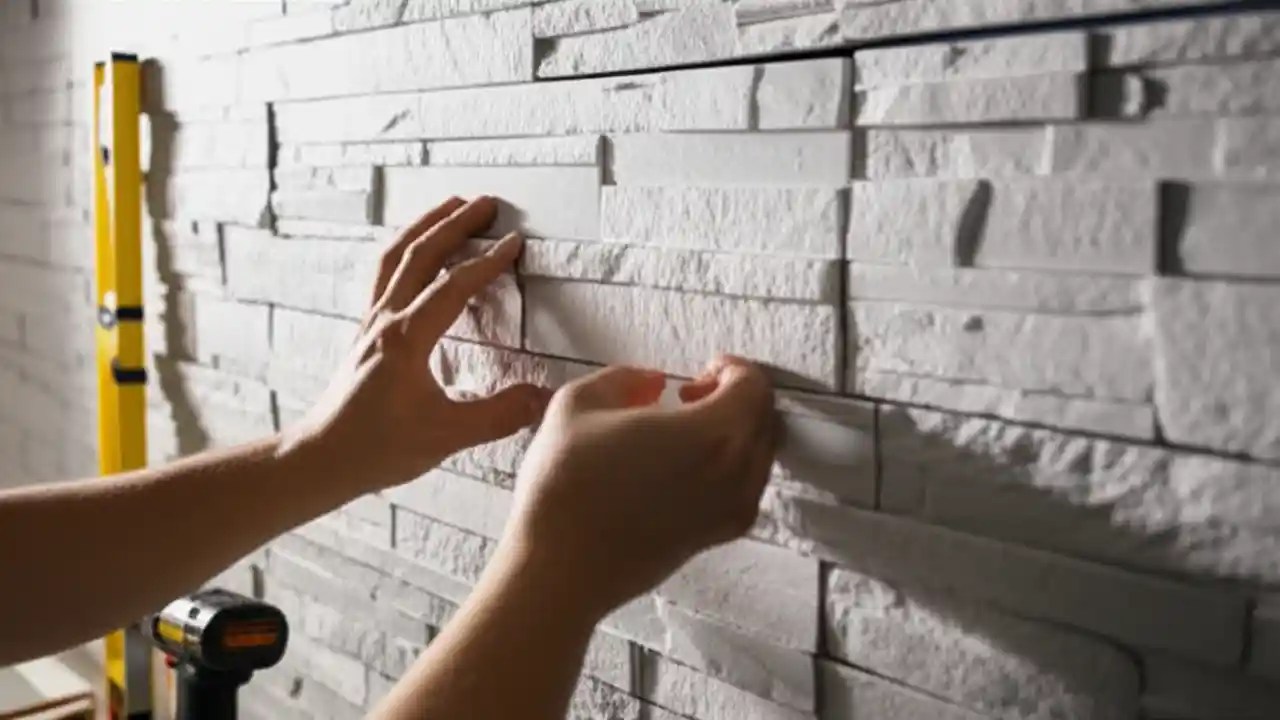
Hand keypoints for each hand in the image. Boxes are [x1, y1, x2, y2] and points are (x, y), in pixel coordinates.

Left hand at [282, 196, 550, 491]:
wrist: (323, 458)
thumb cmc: (377, 448)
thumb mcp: (446, 436)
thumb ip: (498, 415)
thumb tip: (542, 397)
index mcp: (406, 339)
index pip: (452, 286)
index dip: (486, 262)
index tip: (514, 244)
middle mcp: (385, 321)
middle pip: (419, 254)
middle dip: (455, 223)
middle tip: (486, 202)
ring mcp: (371, 323)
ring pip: (395, 257)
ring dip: (425, 226)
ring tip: (451, 207)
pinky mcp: (366, 333)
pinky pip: (384, 275)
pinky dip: (405, 251)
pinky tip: (417, 252)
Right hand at [501, 356, 777, 617]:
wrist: (559, 567)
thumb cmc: (565, 483)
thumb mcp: (580, 403)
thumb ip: (627, 379)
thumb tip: (654, 384)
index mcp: (711, 433)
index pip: (753, 386)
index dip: (731, 369)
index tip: (698, 373)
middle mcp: (735, 472)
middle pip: (763, 419)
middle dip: (735, 398)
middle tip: (690, 397)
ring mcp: (730, 510)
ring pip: (758, 455)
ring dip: (734, 433)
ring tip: (684, 433)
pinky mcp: (717, 537)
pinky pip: (745, 489)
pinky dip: (729, 467)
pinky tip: (684, 468)